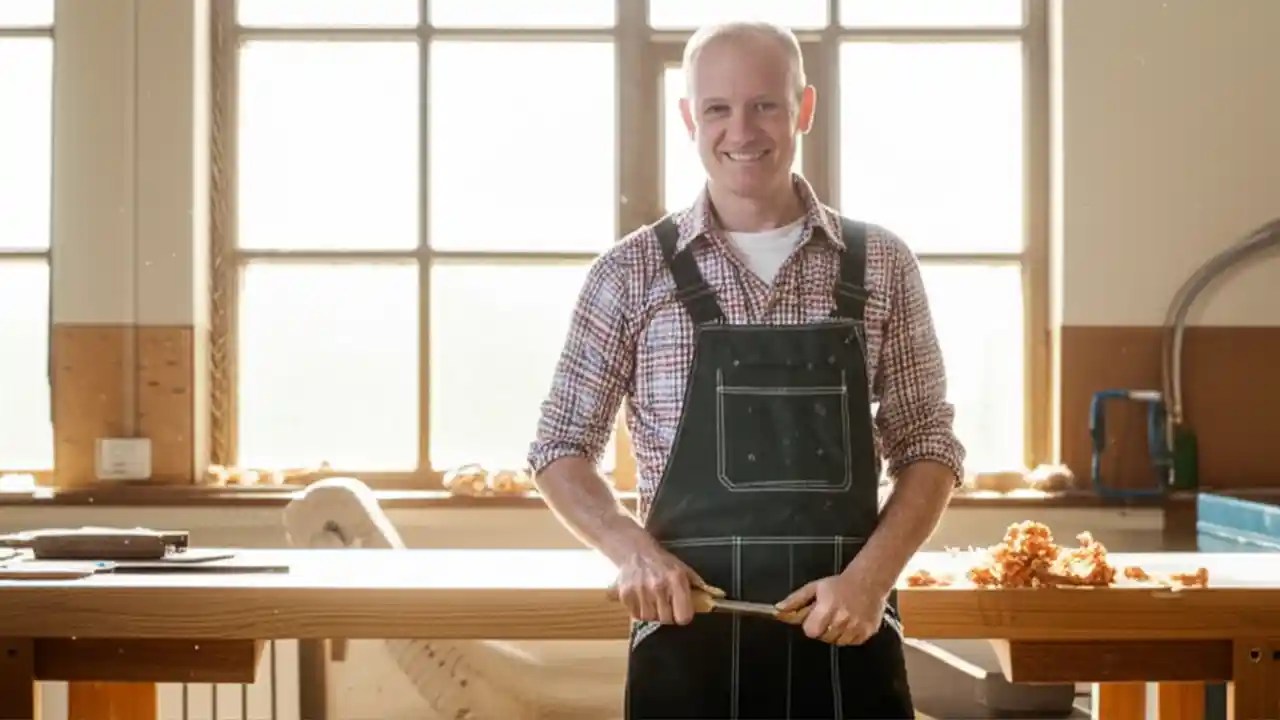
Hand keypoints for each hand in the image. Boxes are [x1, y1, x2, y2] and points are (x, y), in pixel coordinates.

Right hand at [605, 546, 723, 624]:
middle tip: (665, 602)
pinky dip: (639, 610)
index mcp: (676, 580)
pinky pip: (635, 615)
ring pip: (650, 619)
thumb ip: (699, 585)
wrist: (634, 550)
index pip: (683, 616)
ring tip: (653, 598)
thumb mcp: (683, 569)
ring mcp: (640, 591)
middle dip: (667, 614)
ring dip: (652, 613)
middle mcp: (658, 587)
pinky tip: (642, 597)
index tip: (681, 611)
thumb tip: (717, 597)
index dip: (683, 615)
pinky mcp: (625, 595)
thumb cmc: (662, 561)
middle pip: (666, 620)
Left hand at [775, 573, 884, 645]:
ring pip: (838, 642)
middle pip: (824, 638)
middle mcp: (842, 619)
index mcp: (827, 608)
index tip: (815, 618)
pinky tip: (850, 621)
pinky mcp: (867, 632)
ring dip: (836, 633)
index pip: (811, 631)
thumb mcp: (814, 588)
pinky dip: (849, 635)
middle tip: (829, 615)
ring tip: (840, 617)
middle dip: (823, 629)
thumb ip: (795, 600)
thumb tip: (779, 610)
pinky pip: (852, 643)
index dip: (811, 625)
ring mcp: (856, 627)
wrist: (868, 581)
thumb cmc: (839, 585)